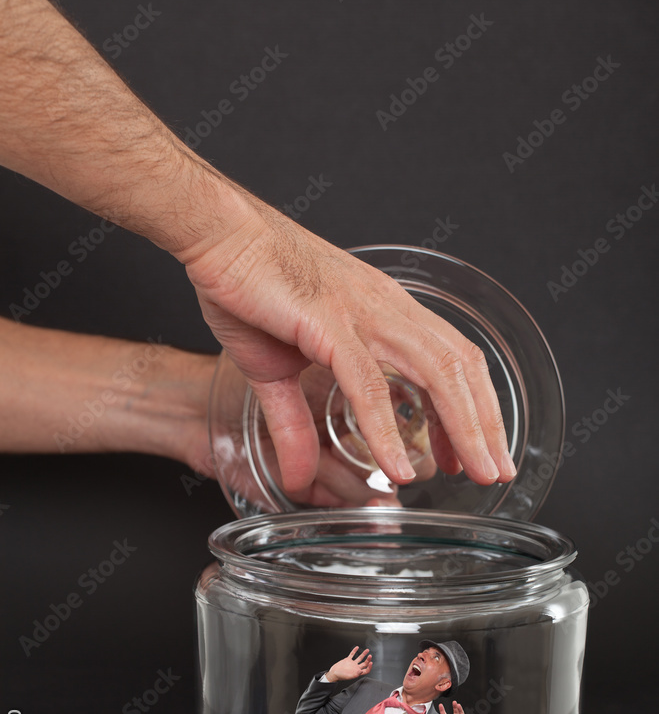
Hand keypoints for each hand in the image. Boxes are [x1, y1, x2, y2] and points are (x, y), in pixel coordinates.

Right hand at [178, 193, 515, 496]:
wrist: (217, 236)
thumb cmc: (247, 285)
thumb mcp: (275, 372)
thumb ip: (293, 425)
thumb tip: (299, 477)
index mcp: (384, 311)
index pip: (449, 360)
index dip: (471, 407)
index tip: (473, 451)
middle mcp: (387, 309)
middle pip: (459, 368)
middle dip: (485, 424)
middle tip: (497, 472)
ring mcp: (363, 313)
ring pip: (434, 373)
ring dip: (461, 427)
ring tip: (475, 473)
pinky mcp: (329, 322)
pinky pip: (369, 383)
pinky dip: (388, 428)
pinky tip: (399, 466)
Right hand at [325, 646, 372, 682]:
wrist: (334, 673)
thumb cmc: (340, 676)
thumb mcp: (349, 676)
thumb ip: (356, 674)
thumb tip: (361, 671)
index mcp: (357, 672)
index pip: (366, 670)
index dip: (369, 667)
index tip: (371, 662)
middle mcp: (355, 667)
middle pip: (364, 663)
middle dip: (368, 659)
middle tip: (370, 656)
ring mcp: (352, 663)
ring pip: (359, 658)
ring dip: (363, 654)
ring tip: (367, 650)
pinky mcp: (348, 660)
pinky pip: (352, 654)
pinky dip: (354, 651)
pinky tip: (357, 647)